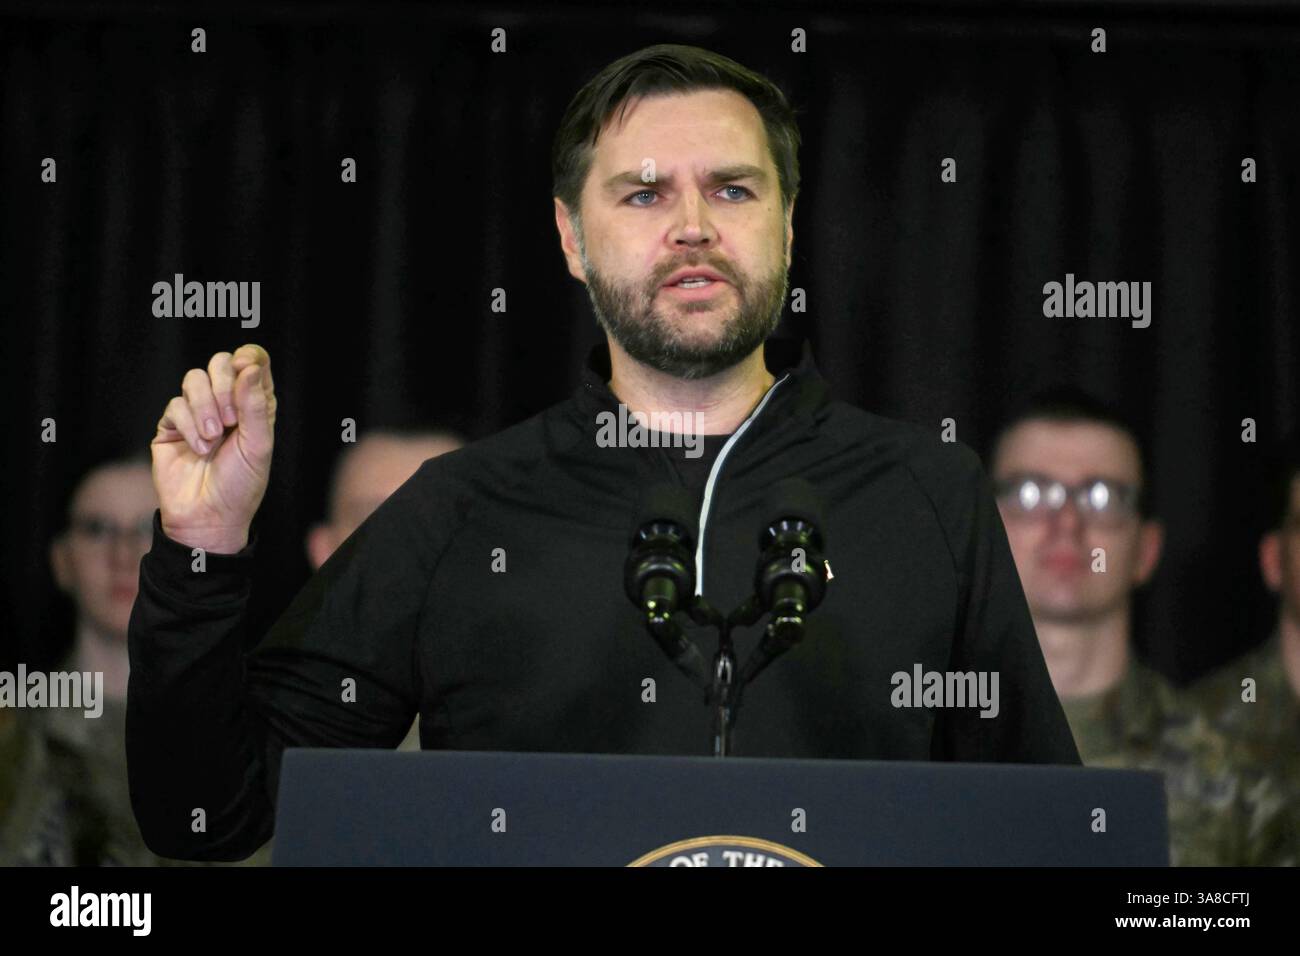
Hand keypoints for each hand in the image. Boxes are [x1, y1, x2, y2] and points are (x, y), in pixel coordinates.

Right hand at [151, 344, 276, 552]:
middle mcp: (226, 405)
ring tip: (213, 437)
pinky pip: (175, 405)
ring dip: (205, 405)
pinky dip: (188, 424)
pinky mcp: (172, 426)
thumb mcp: (258, 446)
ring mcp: (197, 413)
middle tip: (230, 418)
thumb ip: (255, 406)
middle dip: (224, 385)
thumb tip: (249, 366)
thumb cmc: (241, 485)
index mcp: (254, 405)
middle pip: (221, 363)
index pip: (252, 362)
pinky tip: (199, 448)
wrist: (209, 517)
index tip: (246, 366)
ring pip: (194, 379)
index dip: (249, 357)